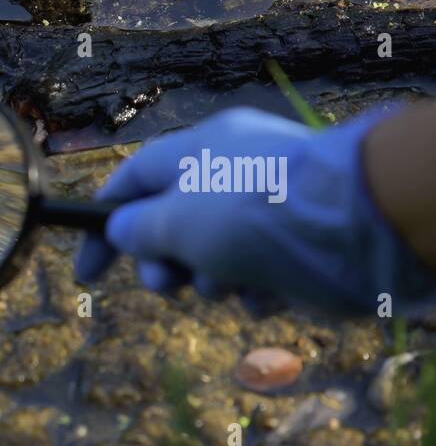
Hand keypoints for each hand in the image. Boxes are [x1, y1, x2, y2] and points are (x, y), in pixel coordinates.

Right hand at [75, 106, 434, 313]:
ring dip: (211, 280)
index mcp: (197, 150)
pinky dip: (253, 288)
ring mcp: (268, 206)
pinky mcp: (301, 240)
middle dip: (164, 263)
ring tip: (230, 287)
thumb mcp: (175, 220)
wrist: (357, 225)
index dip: (102, 229)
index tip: (88, 275)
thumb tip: (121, 231)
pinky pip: (257, 269)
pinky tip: (264, 296)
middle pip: (173, 224)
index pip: (132, 183)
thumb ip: (137, 229)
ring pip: (214, 254)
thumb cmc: (252, 214)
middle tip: (169, 286)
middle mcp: (232, 171)